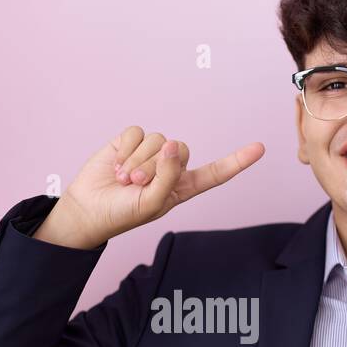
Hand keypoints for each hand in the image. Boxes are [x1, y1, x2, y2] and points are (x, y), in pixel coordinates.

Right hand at [35, 126, 265, 248]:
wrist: (87, 209)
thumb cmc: (122, 214)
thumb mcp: (151, 203)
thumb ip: (167, 176)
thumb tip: (171, 145)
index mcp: (182, 186)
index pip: (215, 173)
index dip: (236, 161)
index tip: (258, 148)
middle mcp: (169, 167)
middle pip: (180, 149)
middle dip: (156, 166)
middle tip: (135, 184)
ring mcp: (150, 152)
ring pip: (158, 140)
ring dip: (138, 161)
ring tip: (123, 179)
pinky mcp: (130, 141)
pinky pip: (137, 132)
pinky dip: (126, 150)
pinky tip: (115, 165)